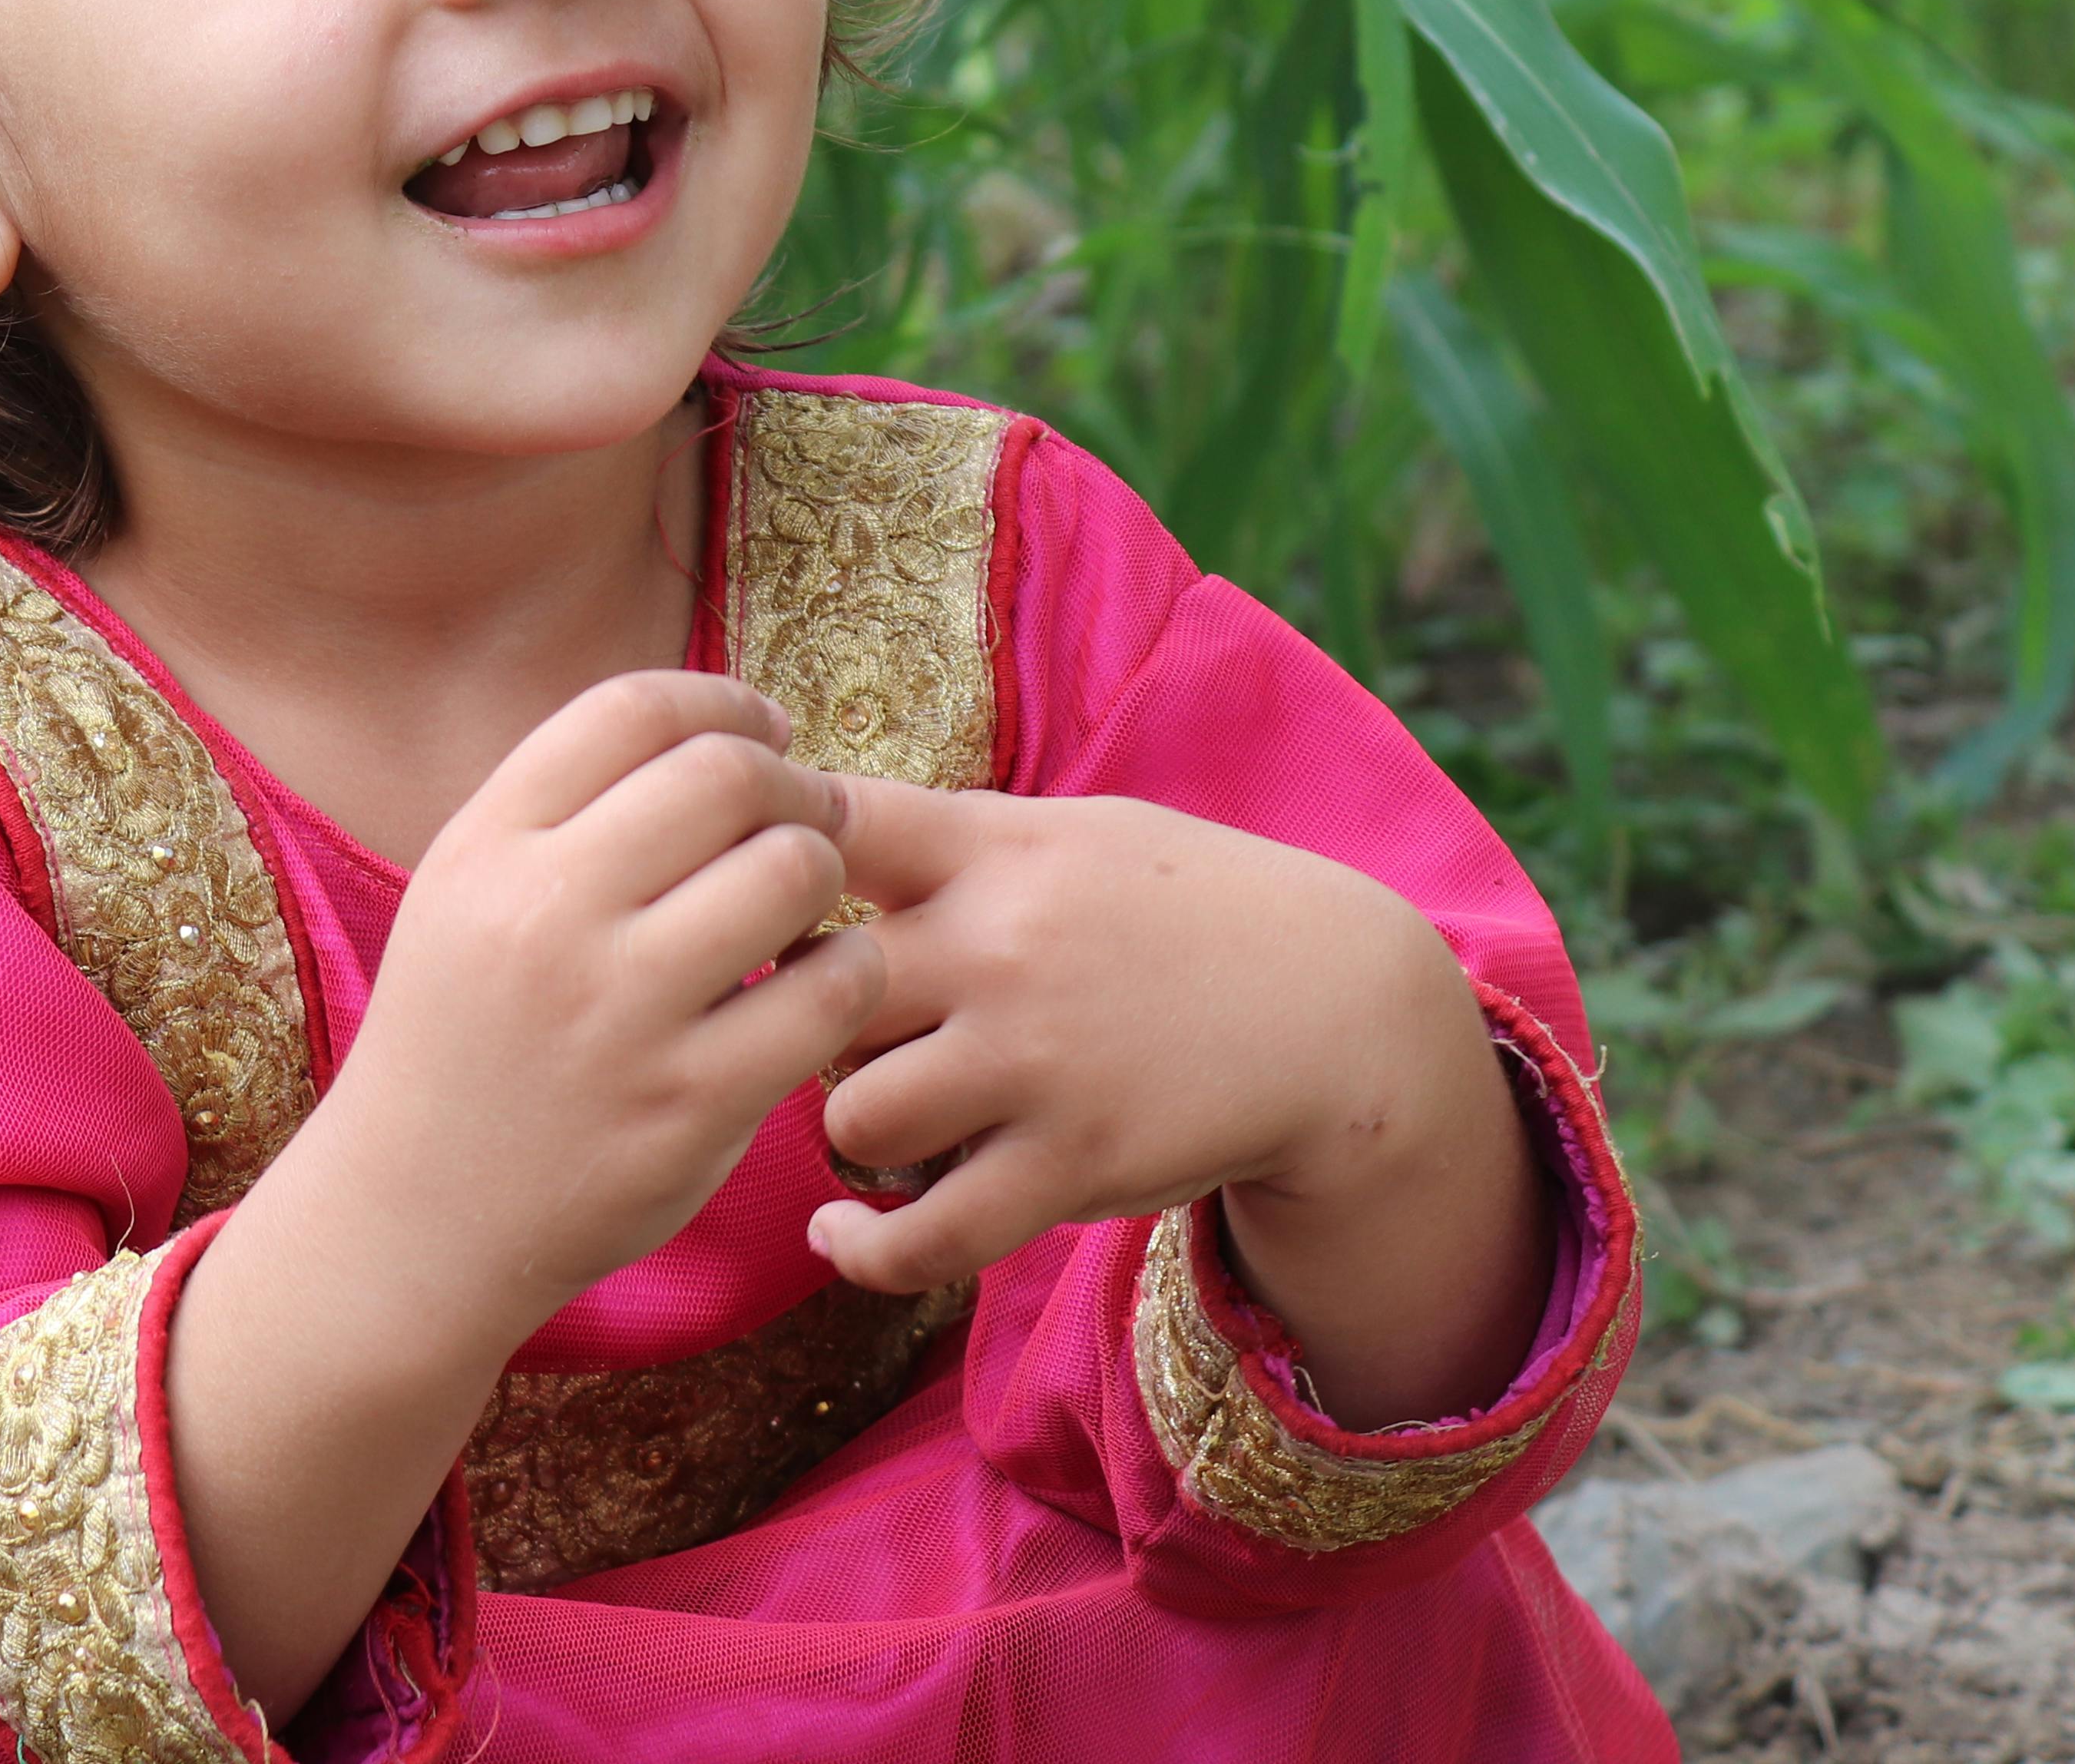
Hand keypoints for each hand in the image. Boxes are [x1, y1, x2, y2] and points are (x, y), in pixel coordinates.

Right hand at [171, 673, 885, 1720]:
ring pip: (792, 868)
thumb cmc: (462, 1042)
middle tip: (806, 817)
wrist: (410, 1224)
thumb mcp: (465, 897)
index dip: (725, 701)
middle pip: (727, 774)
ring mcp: (619, 1016)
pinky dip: (847, 972)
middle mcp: (544, 918)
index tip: (763, 732)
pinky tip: (818, 987)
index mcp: (484, 852)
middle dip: (792, 782)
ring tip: (805, 905)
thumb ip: (567, 808)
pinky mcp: (688, 1108)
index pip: (631, 708)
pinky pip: (828, 993)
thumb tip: (732, 728)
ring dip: (824, 869)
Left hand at [806, 785, 1543, 1425]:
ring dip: (843, 1131)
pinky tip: (845, 1239)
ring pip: (848, 1117)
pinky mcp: (1070, 1165)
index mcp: (994, 845)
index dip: (754, 857)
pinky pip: (921, 1236)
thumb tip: (801, 834)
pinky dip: (863, 1251)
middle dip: (794, 1023)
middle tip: (818, 1040)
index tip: (744, 896)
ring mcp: (1034, 1060)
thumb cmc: (1178, 910)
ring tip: (876, 1124)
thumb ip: (945, 841)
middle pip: (808, 988)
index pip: (825, 822)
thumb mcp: (1071, 833)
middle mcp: (1001, 945)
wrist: (1331, 1008)